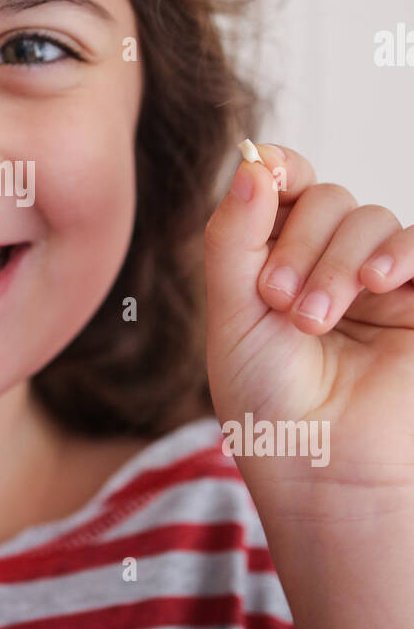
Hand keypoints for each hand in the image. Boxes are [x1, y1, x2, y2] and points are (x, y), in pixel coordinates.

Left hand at [203, 142, 413, 528]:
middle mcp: (328, 259)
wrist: (321, 470)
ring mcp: (379, 280)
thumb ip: (235, 237)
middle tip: (280, 302)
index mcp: (276, 255)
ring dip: (340, 261)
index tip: (269, 179)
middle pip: (326, 198)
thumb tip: (253, 159)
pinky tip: (379, 282)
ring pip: (370, 219)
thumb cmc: (267, 403)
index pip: (284, 182)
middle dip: (301, 244)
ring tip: (315, 321)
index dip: (278, 169)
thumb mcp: (232, 316)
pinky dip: (402, 251)